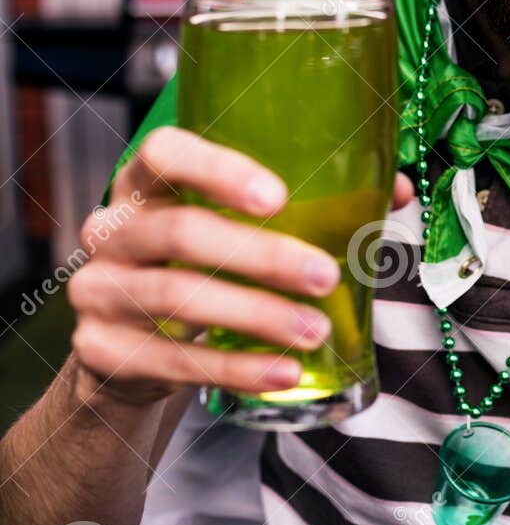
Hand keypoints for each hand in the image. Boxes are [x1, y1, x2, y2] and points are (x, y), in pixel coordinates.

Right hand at [68, 126, 413, 408]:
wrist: (129, 353)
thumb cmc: (199, 270)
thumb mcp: (236, 233)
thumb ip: (310, 206)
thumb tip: (395, 191)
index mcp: (145, 184)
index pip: (165, 152)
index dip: (217, 170)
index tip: (278, 197)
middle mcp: (111, 230)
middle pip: (181, 231)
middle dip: (262, 256)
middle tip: (325, 276)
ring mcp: (99, 291)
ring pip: (177, 297)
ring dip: (257, 316)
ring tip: (315, 331)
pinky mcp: (102, 350)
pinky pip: (173, 360)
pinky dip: (236, 368)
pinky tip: (284, 372)